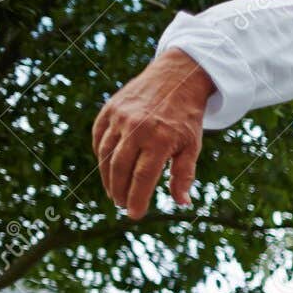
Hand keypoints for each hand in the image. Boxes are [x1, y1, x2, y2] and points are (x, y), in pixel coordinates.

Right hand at [92, 48, 215, 218]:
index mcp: (160, 139)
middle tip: (122, 204)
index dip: (136, 198)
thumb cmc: (186, 117)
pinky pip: (99, 138)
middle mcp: (137, 128)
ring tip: (114, 192)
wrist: (176, 78)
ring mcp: (120, 117)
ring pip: (106, 155)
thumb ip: (184, 174)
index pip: (143, 177)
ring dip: (107, 177)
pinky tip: (107, 169)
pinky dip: (101, 156)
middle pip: (120, 168)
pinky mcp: (110, 109)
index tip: (134, 215)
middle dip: (119, 191)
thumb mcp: (192, 146)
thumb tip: (182, 203)